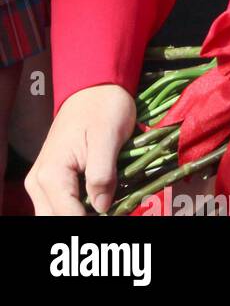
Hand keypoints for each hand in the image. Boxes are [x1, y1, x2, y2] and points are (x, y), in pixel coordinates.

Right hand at [25, 84, 135, 214]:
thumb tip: (101, 207)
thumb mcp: (108, 137)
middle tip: (112, 213)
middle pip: (56, 219)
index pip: (67, 216)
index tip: (113, 216)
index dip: (92, 221)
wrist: (95, 87)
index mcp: (51, 174)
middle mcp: (39, 183)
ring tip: (107, 207)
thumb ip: (102, 173)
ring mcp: (42, 182)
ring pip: (56, 215)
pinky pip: (60, 204)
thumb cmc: (103, 107)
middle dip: (83, 220)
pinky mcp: (51, 180)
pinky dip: (77, 208)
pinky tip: (98, 202)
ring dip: (79, 215)